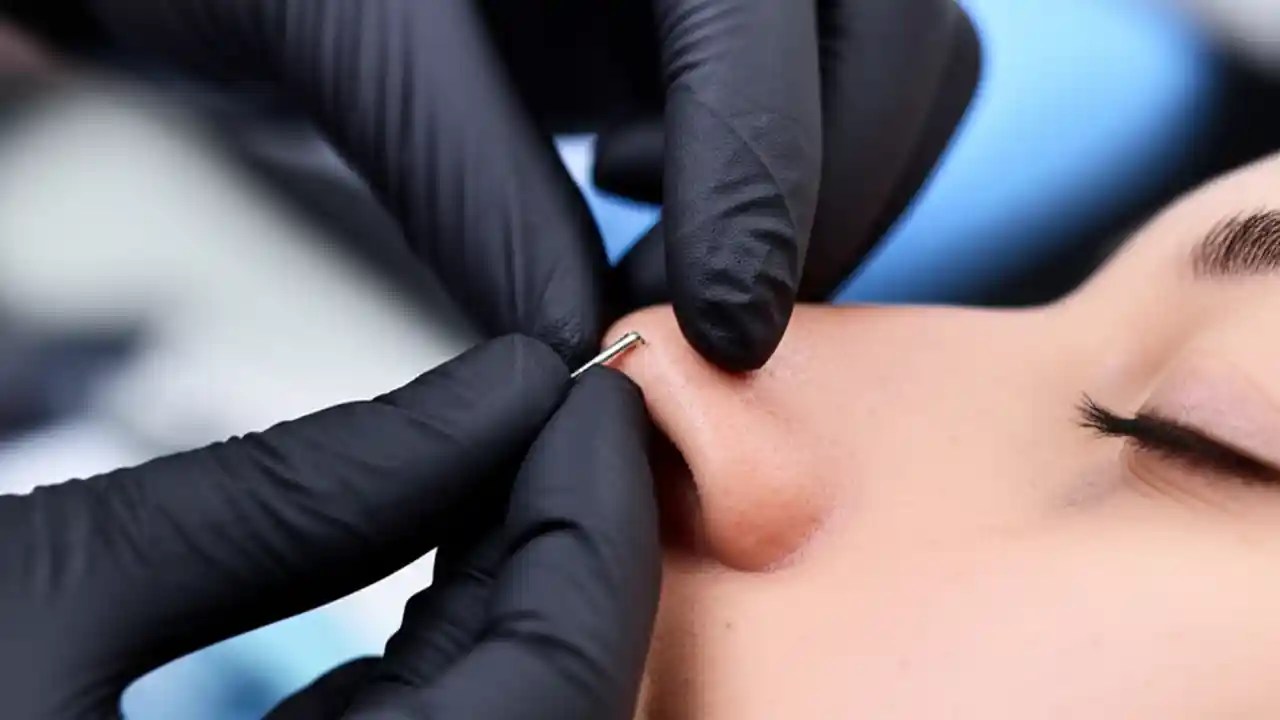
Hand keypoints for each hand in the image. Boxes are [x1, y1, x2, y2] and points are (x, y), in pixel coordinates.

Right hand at [0, 335, 591, 718]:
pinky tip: (429, 531)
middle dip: (568, 543)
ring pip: (496, 716)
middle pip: (553, 699)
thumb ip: (289, 497)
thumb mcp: (52, 592)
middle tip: (557, 407)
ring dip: (512, 582)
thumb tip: (491, 390)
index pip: (559, 681)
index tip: (590, 395)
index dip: (596, 525)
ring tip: (501, 444)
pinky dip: (442, 638)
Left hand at [10, 0, 977, 371]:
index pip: (753, 23)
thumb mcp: (357, 43)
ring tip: (649, 245)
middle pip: (893, 42)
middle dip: (806, 205)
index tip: (725, 337)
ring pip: (905, 72)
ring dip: (810, 201)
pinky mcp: (738, 12)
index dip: (759, 186)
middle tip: (680, 310)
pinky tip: (650, 182)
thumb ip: (468, 182)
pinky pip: (854, 90)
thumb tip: (571, 338)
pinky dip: (790, 175)